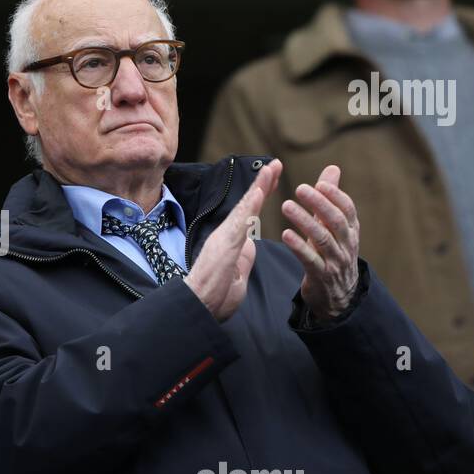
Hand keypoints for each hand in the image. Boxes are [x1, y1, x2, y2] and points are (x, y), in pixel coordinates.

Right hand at [185, 160, 281, 321]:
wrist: (198, 309)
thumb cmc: (215, 298)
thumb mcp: (238, 278)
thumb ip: (245, 260)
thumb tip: (251, 246)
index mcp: (232, 243)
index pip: (250, 214)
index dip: (262, 195)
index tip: (273, 179)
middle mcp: (227, 236)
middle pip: (248, 205)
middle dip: (263, 184)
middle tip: (276, 164)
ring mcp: (225, 239)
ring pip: (245, 208)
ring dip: (259, 187)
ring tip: (271, 169)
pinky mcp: (224, 246)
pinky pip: (240, 223)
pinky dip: (250, 206)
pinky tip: (260, 192)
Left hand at [280, 165, 360, 322]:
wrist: (338, 296)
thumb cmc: (333, 253)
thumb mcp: (334, 226)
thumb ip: (331, 198)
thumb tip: (332, 168)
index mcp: (350, 230)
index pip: (347, 209)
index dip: (335, 195)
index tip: (320, 183)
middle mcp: (346, 244)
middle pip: (335, 221)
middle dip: (318, 204)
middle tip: (300, 188)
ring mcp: (335, 261)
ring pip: (322, 239)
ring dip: (304, 221)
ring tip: (286, 206)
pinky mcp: (321, 276)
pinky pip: (310, 259)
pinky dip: (298, 246)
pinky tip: (285, 234)